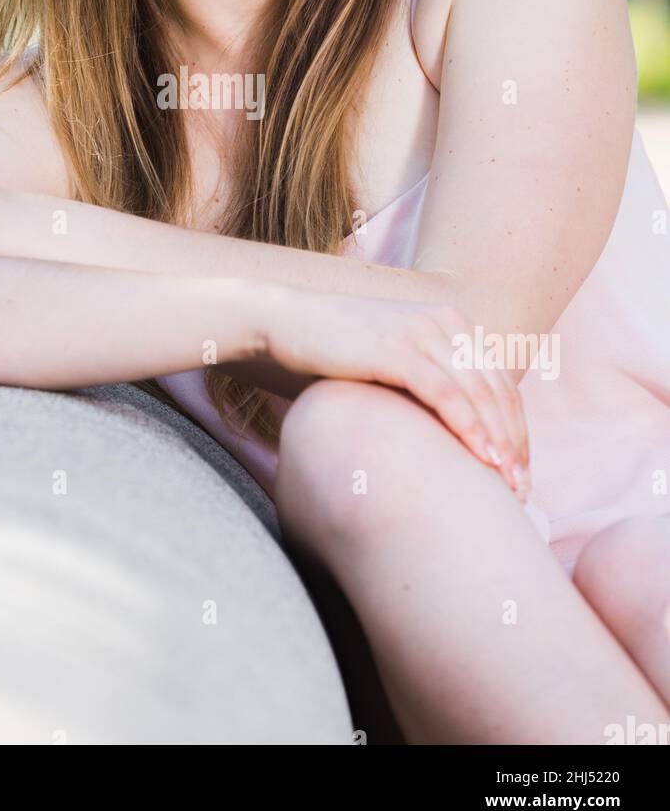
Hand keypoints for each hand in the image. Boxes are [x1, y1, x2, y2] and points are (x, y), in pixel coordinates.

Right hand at [264, 287, 530, 498]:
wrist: (287, 323)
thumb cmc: (337, 351)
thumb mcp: (395, 359)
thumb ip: (429, 381)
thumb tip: (456, 433)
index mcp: (451, 324)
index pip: (500, 383)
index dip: (517, 431)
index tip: (521, 473)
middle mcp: (444, 322)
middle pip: (497, 391)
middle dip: (515, 444)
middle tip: (522, 488)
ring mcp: (421, 332)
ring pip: (478, 393)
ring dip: (499, 441)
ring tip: (508, 482)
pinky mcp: (396, 348)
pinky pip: (443, 392)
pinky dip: (467, 427)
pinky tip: (481, 458)